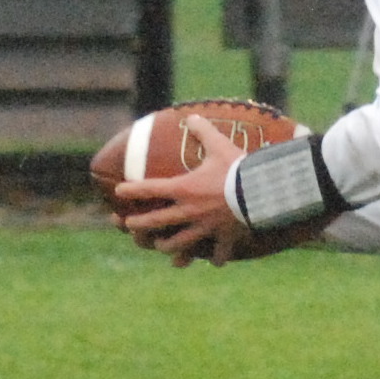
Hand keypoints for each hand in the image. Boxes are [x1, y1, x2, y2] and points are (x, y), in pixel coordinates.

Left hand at [113, 119, 259, 267]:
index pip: (151, 189)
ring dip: (168, 247)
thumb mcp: (219, 145)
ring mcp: (206, 227)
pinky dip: (217, 258)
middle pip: (158, 222)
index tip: (119, 192)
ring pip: (181, 243)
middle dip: (140, 224)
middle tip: (128, 225)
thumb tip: (191, 116)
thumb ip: (203, 131)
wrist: (261, 191)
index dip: (132, 191)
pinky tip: (215, 262)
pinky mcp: (225, 237)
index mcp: (184, 189)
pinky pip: (219, 252)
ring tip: (161, 248)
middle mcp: (190, 211)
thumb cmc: (238, 167)